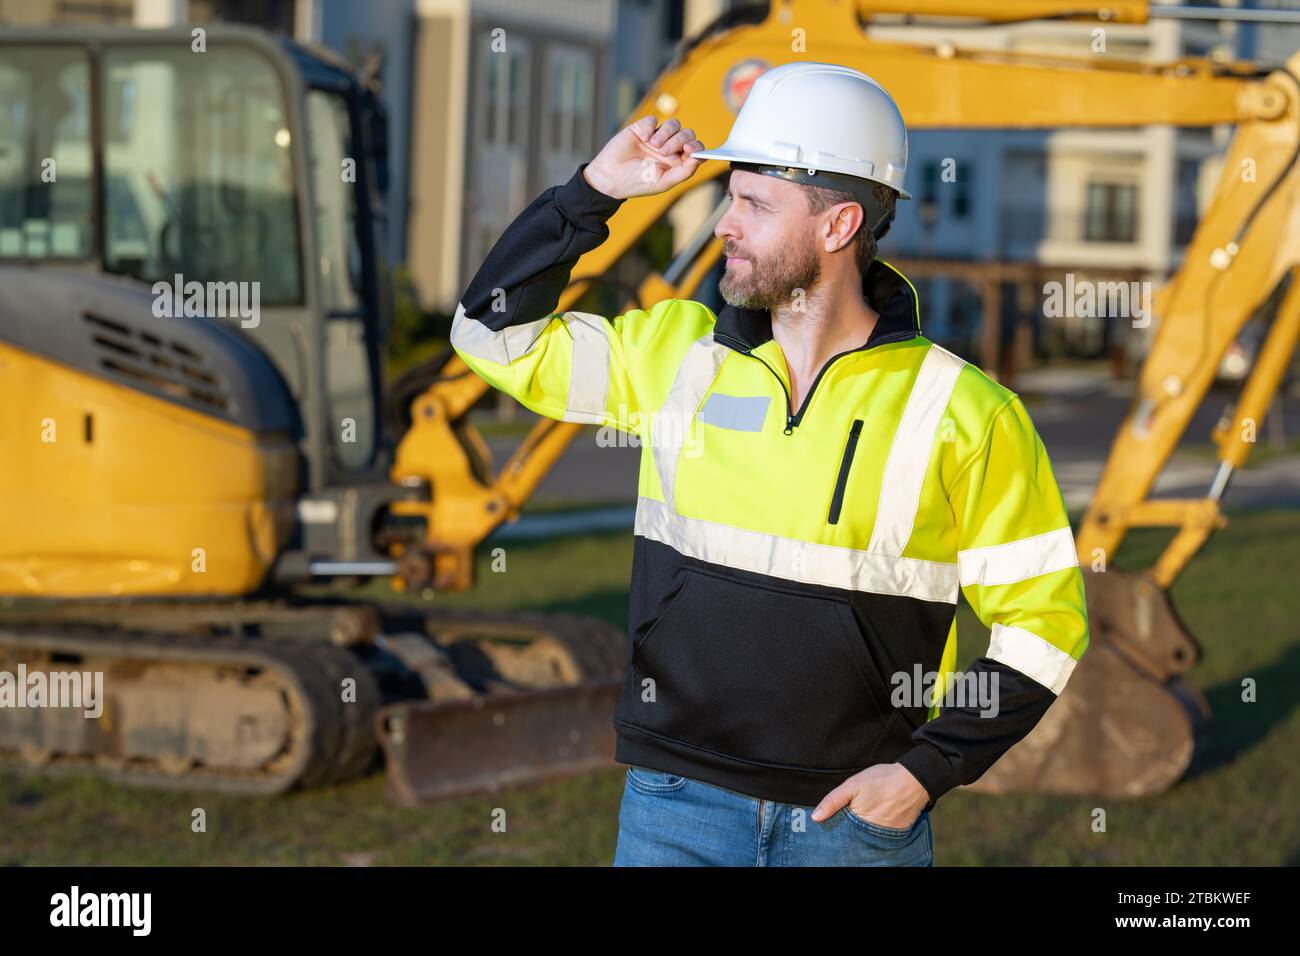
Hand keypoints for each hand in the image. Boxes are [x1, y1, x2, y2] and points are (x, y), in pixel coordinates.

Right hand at [583, 116, 704, 199]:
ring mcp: (657, 137)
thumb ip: (684, 171)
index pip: (695, 148)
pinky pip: (654, 120)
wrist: (611, 177)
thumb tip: (700, 158)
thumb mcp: (664, 182)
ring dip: (665, 134)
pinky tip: (643, 138)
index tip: (689, 149)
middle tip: (664, 152)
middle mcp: (670, 147)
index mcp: (677, 161)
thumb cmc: (637, 183)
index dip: (696, 146)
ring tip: (653, 145)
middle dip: (678, 140)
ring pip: (673, 124)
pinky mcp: (643, 128)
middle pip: (687, 134)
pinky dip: (650, 127)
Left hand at [811, 762, 929, 828]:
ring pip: (869, 836)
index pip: (842, 834)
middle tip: (854, 815)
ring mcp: (886, 835)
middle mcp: (873, 834)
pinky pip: (883, 835)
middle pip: (855, 836)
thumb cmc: (882, 779)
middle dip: (850, 831)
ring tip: (865, 816)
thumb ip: (833, 801)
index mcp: (859, 823)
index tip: (835, 822)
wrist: (914, 779)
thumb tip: (815, 817)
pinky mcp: (898, 833)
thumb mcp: (853, 785)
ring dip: (864, 830)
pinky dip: (878, 829)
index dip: (836, 829)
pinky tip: (877, 817)